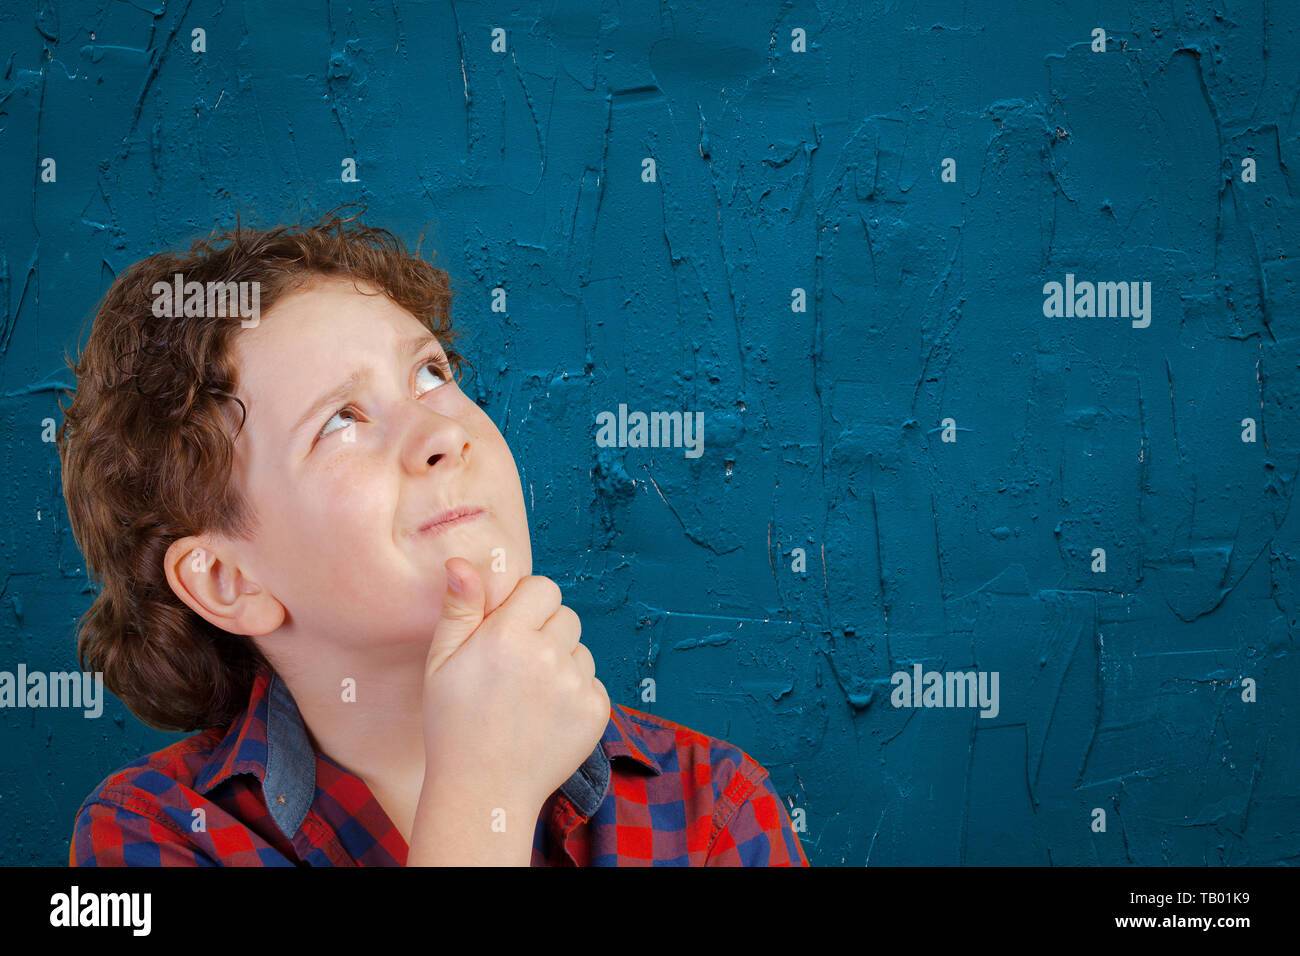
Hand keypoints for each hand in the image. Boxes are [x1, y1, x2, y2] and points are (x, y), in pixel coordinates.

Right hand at [419, 557, 610, 815]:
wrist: (483, 791)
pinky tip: (546, 715)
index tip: (509, 628)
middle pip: (565, 615)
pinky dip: (575, 694)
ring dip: (561, 662)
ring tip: (529, 696)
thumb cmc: (453, 725)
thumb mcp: (441, 662)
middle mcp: (548, 656)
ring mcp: (576, 685)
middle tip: (517, 666)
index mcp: (508, 636)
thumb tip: (462, 563)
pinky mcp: (595, 711)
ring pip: (580, 649)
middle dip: (545, 631)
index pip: (542, 588)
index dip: (526, 605)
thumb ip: (459, 609)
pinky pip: (592, 683)